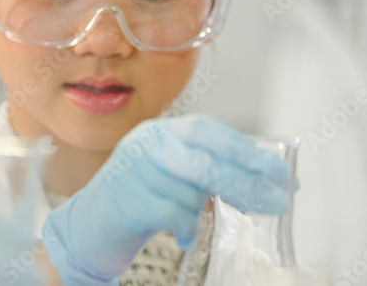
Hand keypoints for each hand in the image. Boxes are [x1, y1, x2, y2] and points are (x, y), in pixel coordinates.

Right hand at [41, 115, 290, 284]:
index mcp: (161, 130)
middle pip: (205, 162)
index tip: (278, 170)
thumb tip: (264, 177)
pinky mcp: (126, 200)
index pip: (209, 131)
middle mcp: (146, 143)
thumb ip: (206, 167)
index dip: (245, 149)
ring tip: (186, 218)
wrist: (88, 226)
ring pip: (191, 194)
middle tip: (278, 201)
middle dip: (245, 184)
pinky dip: (185, 229)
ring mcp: (133, 170)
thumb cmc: (139, 197)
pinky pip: (174, 216)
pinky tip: (182, 235)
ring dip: (197, 212)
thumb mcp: (172, 172)